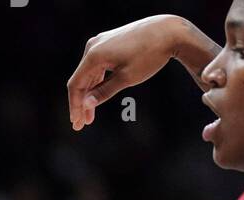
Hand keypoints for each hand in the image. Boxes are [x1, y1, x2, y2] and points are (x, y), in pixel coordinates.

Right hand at [68, 15, 186, 130]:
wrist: (169, 31)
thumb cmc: (149, 54)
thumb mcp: (126, 78)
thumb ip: (103, 92)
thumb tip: (86, 105)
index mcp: (94, 55)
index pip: (76, 84)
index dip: (75, 106)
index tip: (77, 123)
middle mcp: (93, 46)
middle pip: (81, 79)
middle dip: (81, 103)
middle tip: (81, 124)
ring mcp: (101, 42)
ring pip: (89, 73)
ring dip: (89, 94)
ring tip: (90, 116)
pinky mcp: (109, 42)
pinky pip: (97, 65)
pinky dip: (97, 81)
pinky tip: (97, 96)